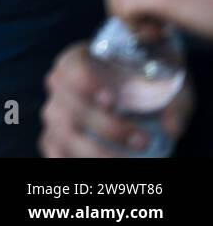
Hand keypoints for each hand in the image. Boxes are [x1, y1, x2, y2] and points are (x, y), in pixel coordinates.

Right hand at [39, 41, 193, 156]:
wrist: (132, 82)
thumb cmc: (146, 76)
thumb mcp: (166, 77)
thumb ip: (172, 99)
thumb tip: (171, 128)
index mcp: (77, 60)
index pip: (73, 69)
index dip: (87, 84)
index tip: (112, 99)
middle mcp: (59, 85)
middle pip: (69, 107)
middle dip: (106, 127)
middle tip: (143, 141)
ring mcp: (55, 112)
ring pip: (62, 133)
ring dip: (94, 152)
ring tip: (126, 161)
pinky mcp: (55, 134)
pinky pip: (53, 149)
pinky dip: (68, 160)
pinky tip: (99, 165)